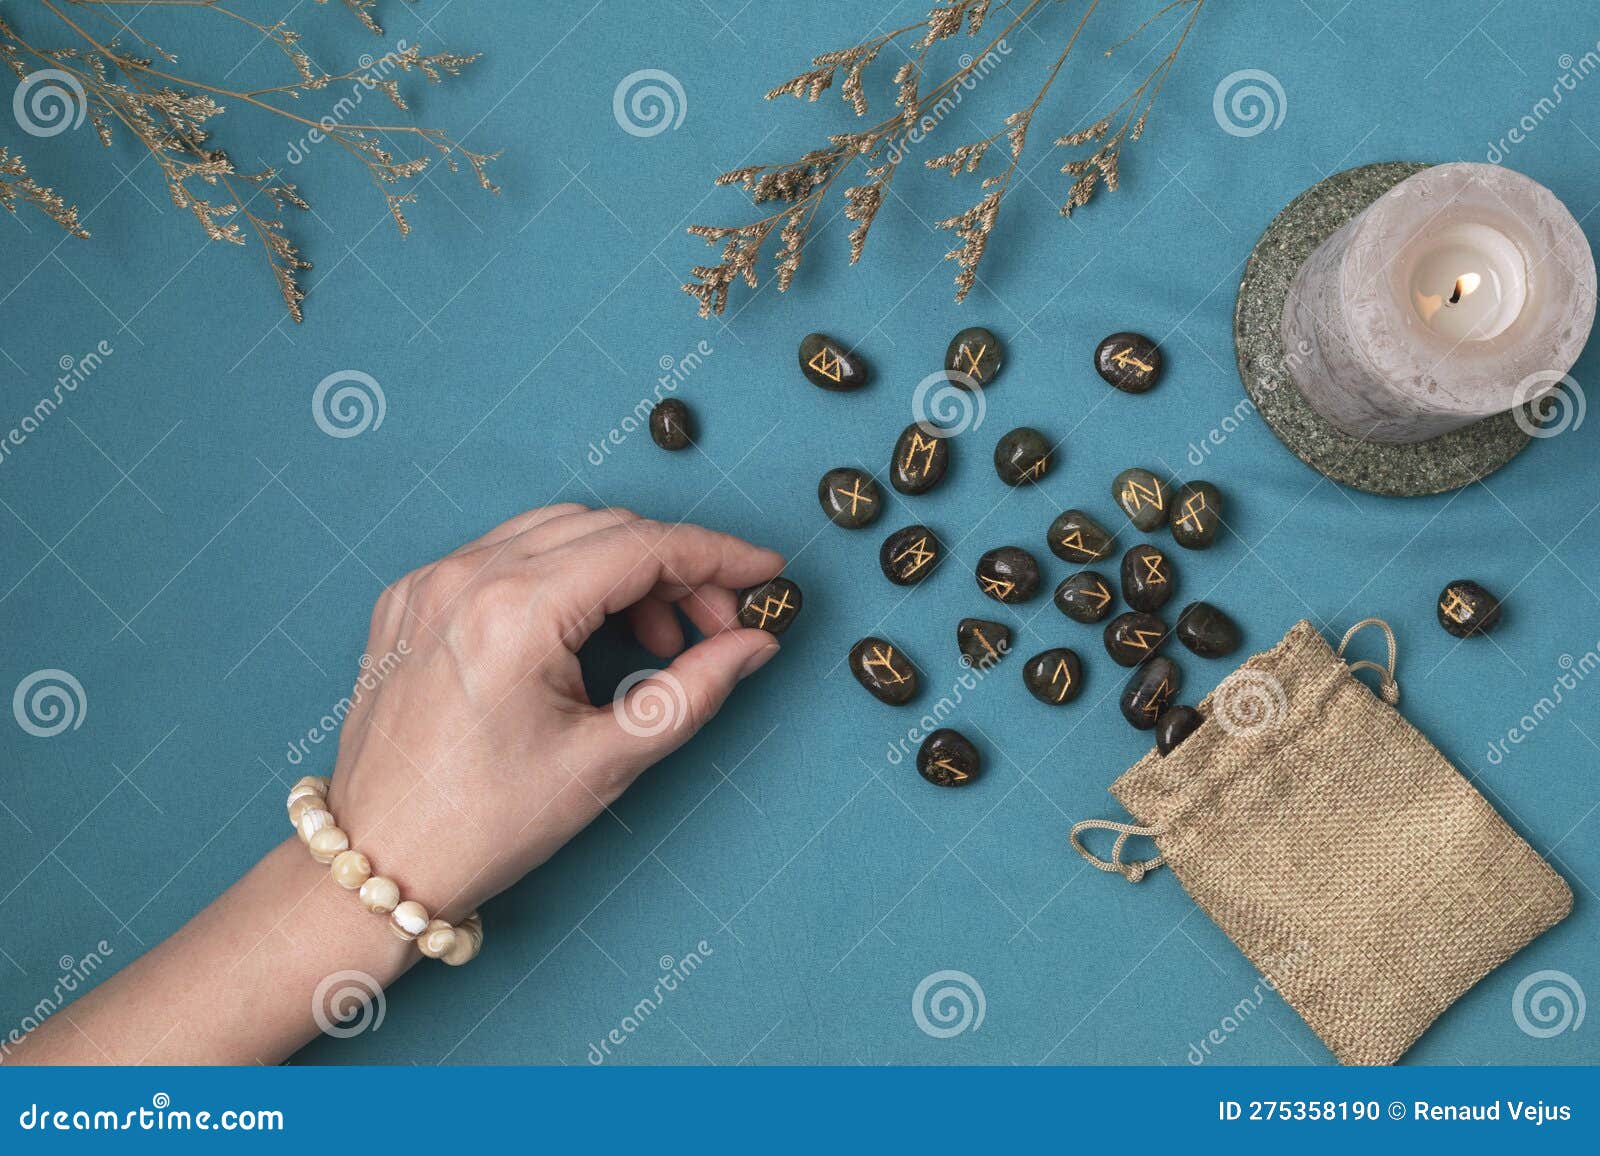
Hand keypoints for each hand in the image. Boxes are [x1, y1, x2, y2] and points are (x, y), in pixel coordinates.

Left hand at [323, 504, 785, 919]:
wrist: (379, 860)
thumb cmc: (486, 824)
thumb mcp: (607, 760)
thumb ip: (693, 691)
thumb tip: (753, 645)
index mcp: (515, 613)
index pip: (644, 548)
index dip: (718, 555)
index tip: (765, 573)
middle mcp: (466, 577)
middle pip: (606, 528)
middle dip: (677, 567)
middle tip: (719, 625)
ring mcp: (430, 581)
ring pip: (557, 529)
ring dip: (623, 566)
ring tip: (658, 640)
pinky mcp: (410, 596)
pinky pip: (505, 551)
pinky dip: (563, 573)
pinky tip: (587, 629)